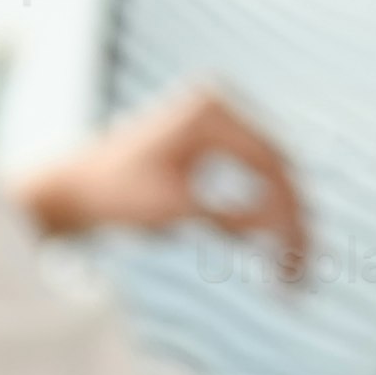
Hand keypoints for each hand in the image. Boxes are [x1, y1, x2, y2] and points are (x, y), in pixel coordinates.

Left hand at [19, 81, 310, 276]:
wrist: (72, 190)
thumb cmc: (114, 198)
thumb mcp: (176, 211)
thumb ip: (233, 217)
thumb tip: (287, 231)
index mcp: (211, 110)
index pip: (271, 163)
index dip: (291, 214)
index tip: (299, 258)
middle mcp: (220, 104)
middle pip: (277, 166)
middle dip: (293, 220)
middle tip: (303, 270)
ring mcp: (218, 117)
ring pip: (271, 174)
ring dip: (284, 220)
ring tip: (292, 268)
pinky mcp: (214, 137)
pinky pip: (253, 174)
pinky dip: (264, 210)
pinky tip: (271, 247)